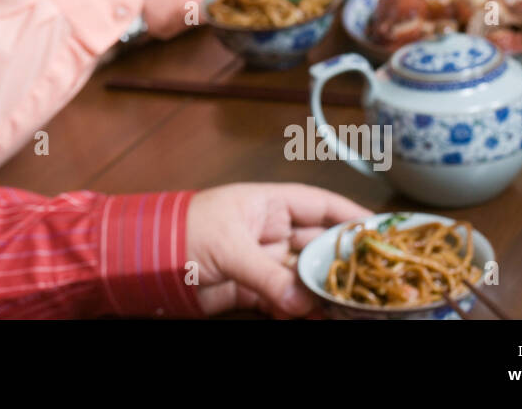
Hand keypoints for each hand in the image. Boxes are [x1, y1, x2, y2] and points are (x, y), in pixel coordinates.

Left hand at [186, 183, 370, 316]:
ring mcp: (260, 260)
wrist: (140, 258)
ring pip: (304, 276)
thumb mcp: (228, 247)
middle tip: (371, 282)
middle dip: (343, 263)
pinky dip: (300, 309)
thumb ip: (267, 275)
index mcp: (266, 203)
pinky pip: (284, 299)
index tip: (381, 232)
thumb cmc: (179, 231)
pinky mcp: (248, 288)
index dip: (351, 217)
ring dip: (324, 292)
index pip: (320, 205)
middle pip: (317, 245)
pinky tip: (317, 317)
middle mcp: (268, 229)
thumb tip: (303, 301)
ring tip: (350, 308)